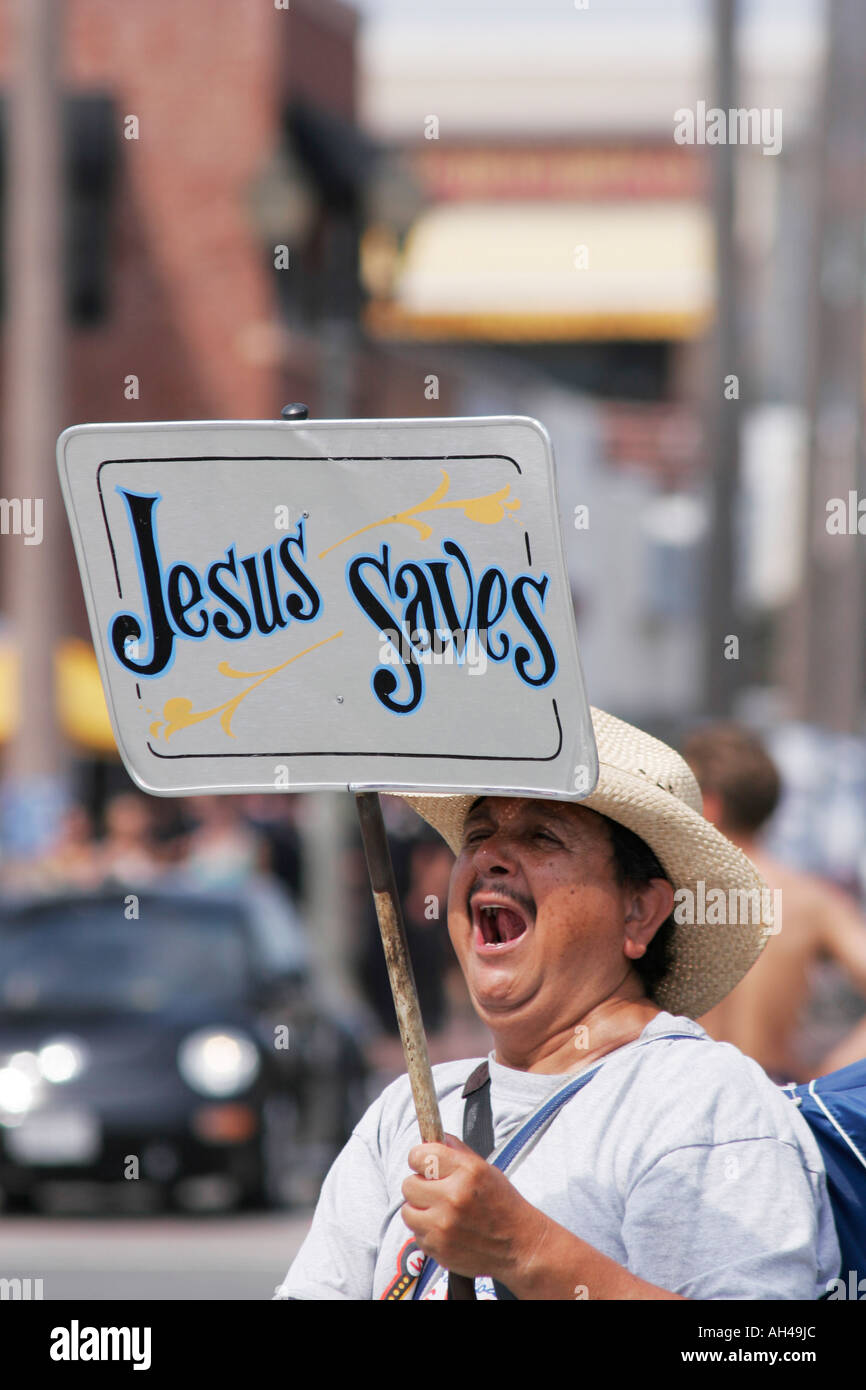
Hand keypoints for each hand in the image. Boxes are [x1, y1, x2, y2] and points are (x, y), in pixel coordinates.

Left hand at [401, 1134, 543, 1281]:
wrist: (520, 1245)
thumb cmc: (502, 1204)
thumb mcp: (485, 1169)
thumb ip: (455, 1151)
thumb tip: (430, 1138)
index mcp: (467, 1172)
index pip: (419, 1155)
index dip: (419, 1158)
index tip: (424, 1164)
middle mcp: (453, 1197)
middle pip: (408, 1185)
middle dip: (419, 1185)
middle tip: (435, 1190)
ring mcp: (444, 1227)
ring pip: (407, 1211)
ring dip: (419, 1210)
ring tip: (438, 1211)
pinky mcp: (439, 1249)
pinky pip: (416, 1234)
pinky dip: (426, 1231)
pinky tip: (445, 1229)